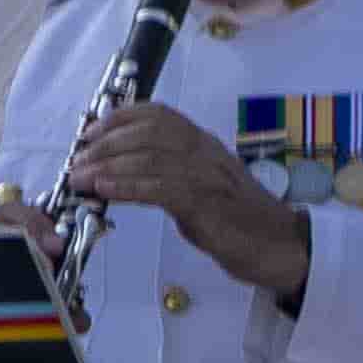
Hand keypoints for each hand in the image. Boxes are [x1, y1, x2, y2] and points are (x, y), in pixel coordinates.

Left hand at [61, 95, 308, 298]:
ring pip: (151, 157)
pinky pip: (161, 188)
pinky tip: (106, 191)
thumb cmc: (240, 221)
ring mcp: (208, 178)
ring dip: (108, 166)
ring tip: (81, 179)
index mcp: (205, 146)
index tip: (90, 133)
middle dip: (106, 143)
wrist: (282, 247)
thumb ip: (170, 174)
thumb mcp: (203, 186)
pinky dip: (128, 187)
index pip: (159, 114)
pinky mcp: (207, 205)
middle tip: (80, 162)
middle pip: (149, 132)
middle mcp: (206, 154)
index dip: (119, 118)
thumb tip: (123, 172)